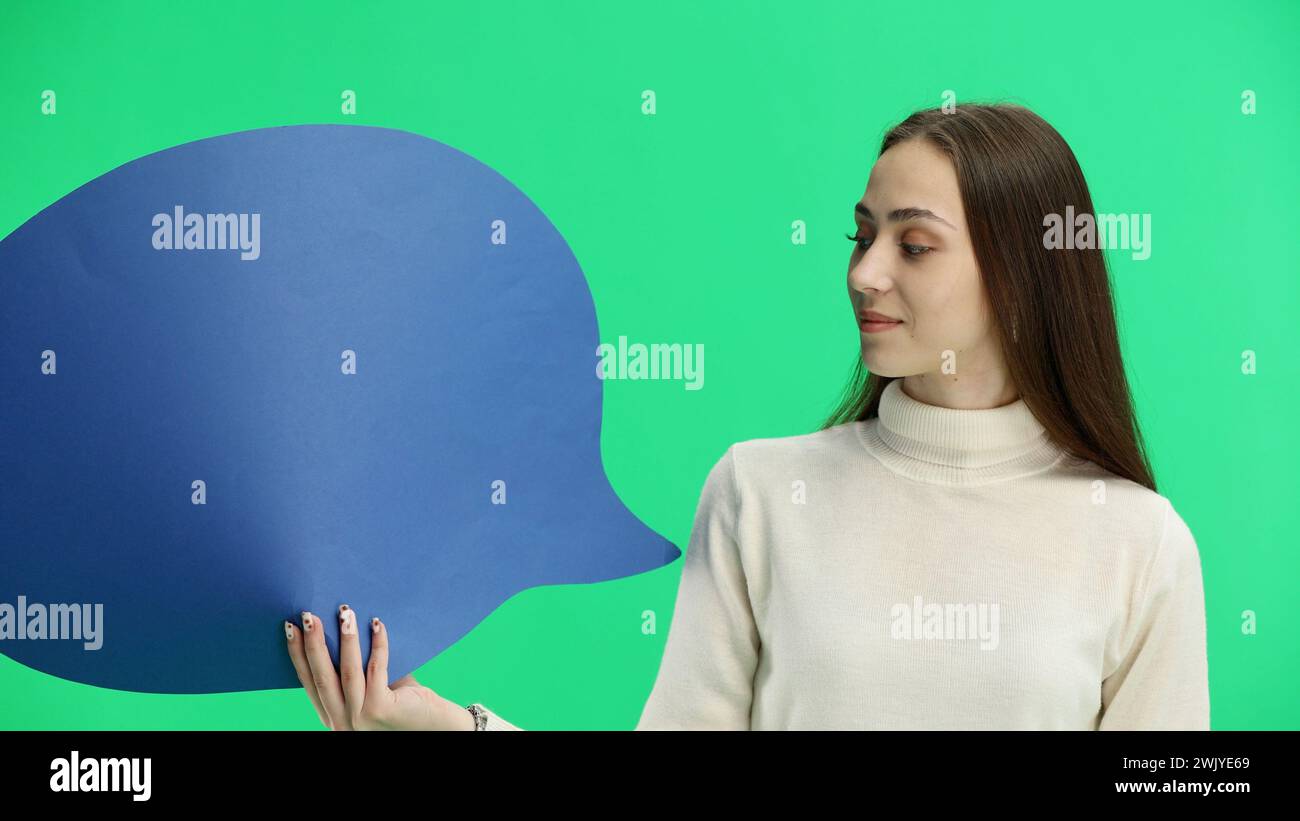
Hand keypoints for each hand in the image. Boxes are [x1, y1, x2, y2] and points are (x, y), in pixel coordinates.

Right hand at [284, 605, 474, 729]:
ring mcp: (359, 719)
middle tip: (308, 614)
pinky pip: (376, 668)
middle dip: (312, 643)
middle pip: (321, 676)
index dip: (297, 655)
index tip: (290, 628)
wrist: (437, 727)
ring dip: (345, 639)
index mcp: (334, 716)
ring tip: (344, 612)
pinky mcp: (380, 710)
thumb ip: (359, 668)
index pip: (309, 682)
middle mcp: (342, 722)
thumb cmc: (406, 702)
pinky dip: (377, 644)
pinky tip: (377, 624)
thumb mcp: (375, 686)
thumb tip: (345, 624)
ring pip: (347, 671)